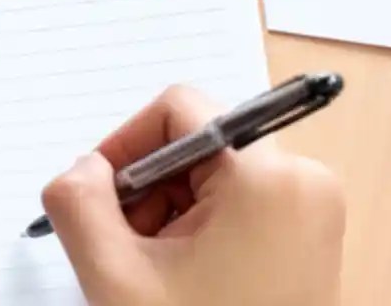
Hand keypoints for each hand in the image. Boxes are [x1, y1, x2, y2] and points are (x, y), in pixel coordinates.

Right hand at [42, 85, 345, 305]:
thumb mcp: (116, 275)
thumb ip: (78, 203)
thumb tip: (81, 169)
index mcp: (268, 177)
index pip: (178, 109)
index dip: (124, 144)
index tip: (98, 195)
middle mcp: (303, 182)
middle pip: (194, 145)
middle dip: (146, 193)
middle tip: (125, 250)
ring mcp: (312, 212)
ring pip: (211, 178)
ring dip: (167, 217)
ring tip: (156, 275)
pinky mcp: (308, 238)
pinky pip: (237, 206)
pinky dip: (196, 233)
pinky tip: (182, 280)